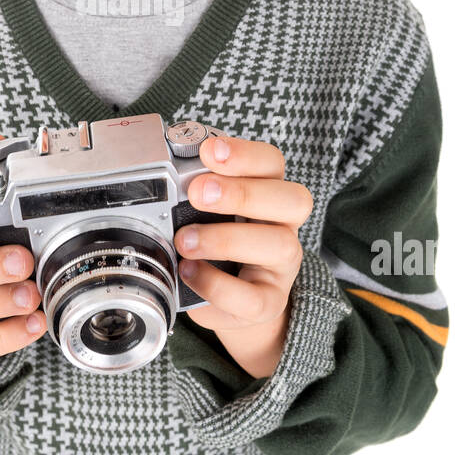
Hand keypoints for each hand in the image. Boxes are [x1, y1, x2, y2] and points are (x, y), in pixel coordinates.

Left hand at [174, 132, 312, 379]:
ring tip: (184, 240)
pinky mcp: (268, 303)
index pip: (272, 163)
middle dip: (242, 192)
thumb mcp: (208, 213)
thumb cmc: (218, 246)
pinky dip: (215, 284)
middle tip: (198, 192)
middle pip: (292, 199)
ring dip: (226, 238)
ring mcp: (281, 267)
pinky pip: (252, 297)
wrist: (235, 304)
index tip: (210, 150)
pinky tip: (188, 271)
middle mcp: (284, 226)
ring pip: (279, 245)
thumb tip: (162, 165)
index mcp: (269, 193)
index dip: (245, 154)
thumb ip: (195, 190)